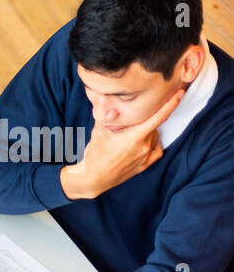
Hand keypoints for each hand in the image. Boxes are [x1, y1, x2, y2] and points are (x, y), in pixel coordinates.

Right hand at [60, 88, 182, 198]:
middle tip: (129, 124)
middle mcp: (144, 146)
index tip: (179, 93)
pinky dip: (152, 144)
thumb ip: (107, 114)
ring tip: (130, 136)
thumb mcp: (98, 131)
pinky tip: (142, 143)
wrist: (93, 178)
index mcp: (135, 136)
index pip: (159, 117)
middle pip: (153, 125)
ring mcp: (146, 157)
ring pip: (155, 136)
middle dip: (144, 121)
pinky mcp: (145, 165)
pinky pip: (156, 149)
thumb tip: (106, 96)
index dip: (171, 103)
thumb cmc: (95, 155)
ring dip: (147, 132)